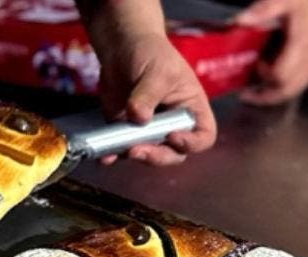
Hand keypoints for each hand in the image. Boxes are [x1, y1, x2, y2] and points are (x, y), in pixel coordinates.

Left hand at [94, 33, 216, 165]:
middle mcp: (172, 124)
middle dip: (157, 156)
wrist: (121, 48)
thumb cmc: (151, 53)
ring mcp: (148, 130)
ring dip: (133, 156)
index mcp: (191, 109)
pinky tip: (103, 156)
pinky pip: (120, 149)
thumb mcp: (156, 71)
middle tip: (137, 149)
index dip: (191, 143)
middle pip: (173, 153)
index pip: (203, 136)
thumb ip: (148, 95)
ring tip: (118, 150)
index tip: (172, 136)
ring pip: (146, 154)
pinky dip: (112, 154)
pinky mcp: (124, 130)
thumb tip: (138, 118)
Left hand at [234, 0, 307, 104]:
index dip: (264, 75)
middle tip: (246, 94)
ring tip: (255, 91)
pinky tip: (270, 79)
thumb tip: (240, 20)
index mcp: (301, 43)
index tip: (253, 67)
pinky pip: (301, 80)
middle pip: (289, 89)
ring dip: (274, 93)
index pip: (280, 75)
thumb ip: (264, 9)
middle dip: (265, 95)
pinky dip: (285, 84)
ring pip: (296, 87)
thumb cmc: (307, 0)